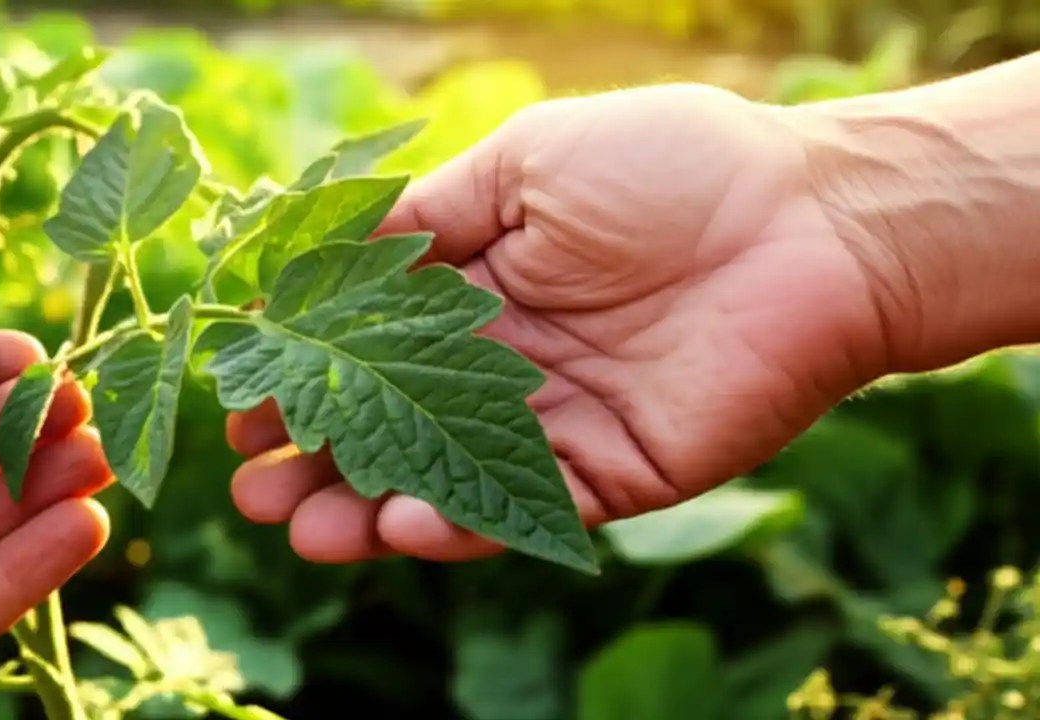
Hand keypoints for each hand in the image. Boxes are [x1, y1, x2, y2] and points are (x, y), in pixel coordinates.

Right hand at [223, 85, 897, 563]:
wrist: (811, 220)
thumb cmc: (672, 166)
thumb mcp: (526, 161)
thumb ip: (431, 213)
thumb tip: (335, 250)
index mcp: (481, 290)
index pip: (372, 348)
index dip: (308, 376)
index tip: (243, 399)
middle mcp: (508, 366)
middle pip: (396, 428)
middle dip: (320, 460)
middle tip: (250, 488)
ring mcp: (558, 426)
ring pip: (447, 482)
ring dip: (369, 510)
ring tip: (299, 529)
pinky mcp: (615, 475)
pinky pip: (528, 510)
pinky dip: (464, 527)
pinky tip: (401, 525)